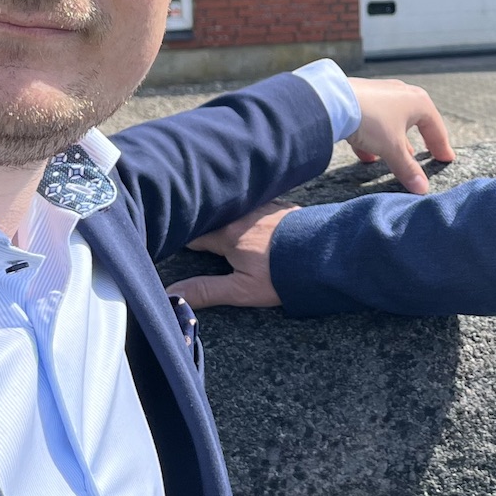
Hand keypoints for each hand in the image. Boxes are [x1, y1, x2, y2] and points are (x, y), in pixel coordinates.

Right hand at [168, 206, 292, 309]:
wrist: (327, 254)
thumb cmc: (283, 275)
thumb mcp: (242, 290)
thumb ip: (206, 290)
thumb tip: (171, 294)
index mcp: (226, 233)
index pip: (192, 233)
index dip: (179, 239)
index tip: (169, 243)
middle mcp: (241, 213)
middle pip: (211, 216)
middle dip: (200, 223)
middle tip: (186, 228)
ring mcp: (262, 205)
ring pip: (232, 207)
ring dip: (222, 214)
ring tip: (213, 219)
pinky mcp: (279, 204)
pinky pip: (253, 201)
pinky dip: (244, 207)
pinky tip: (247, 215)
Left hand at [346, 76, 455, 193]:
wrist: (333, 101)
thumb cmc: (372, 121)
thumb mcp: (393, 149)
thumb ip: (408, 169)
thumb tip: (423, 189)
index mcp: (418, 102)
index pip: (436, 128)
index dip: (441, 146)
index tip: (446, 159)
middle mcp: (402, 94)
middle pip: (416, 122)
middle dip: (419, 142)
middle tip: (426, 156)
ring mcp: (381, 94)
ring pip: (393, 121)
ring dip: (394, 141)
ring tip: (394, 159)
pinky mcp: (361, 97)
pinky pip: (374, 120)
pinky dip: (374, 138)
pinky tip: (367, 155)